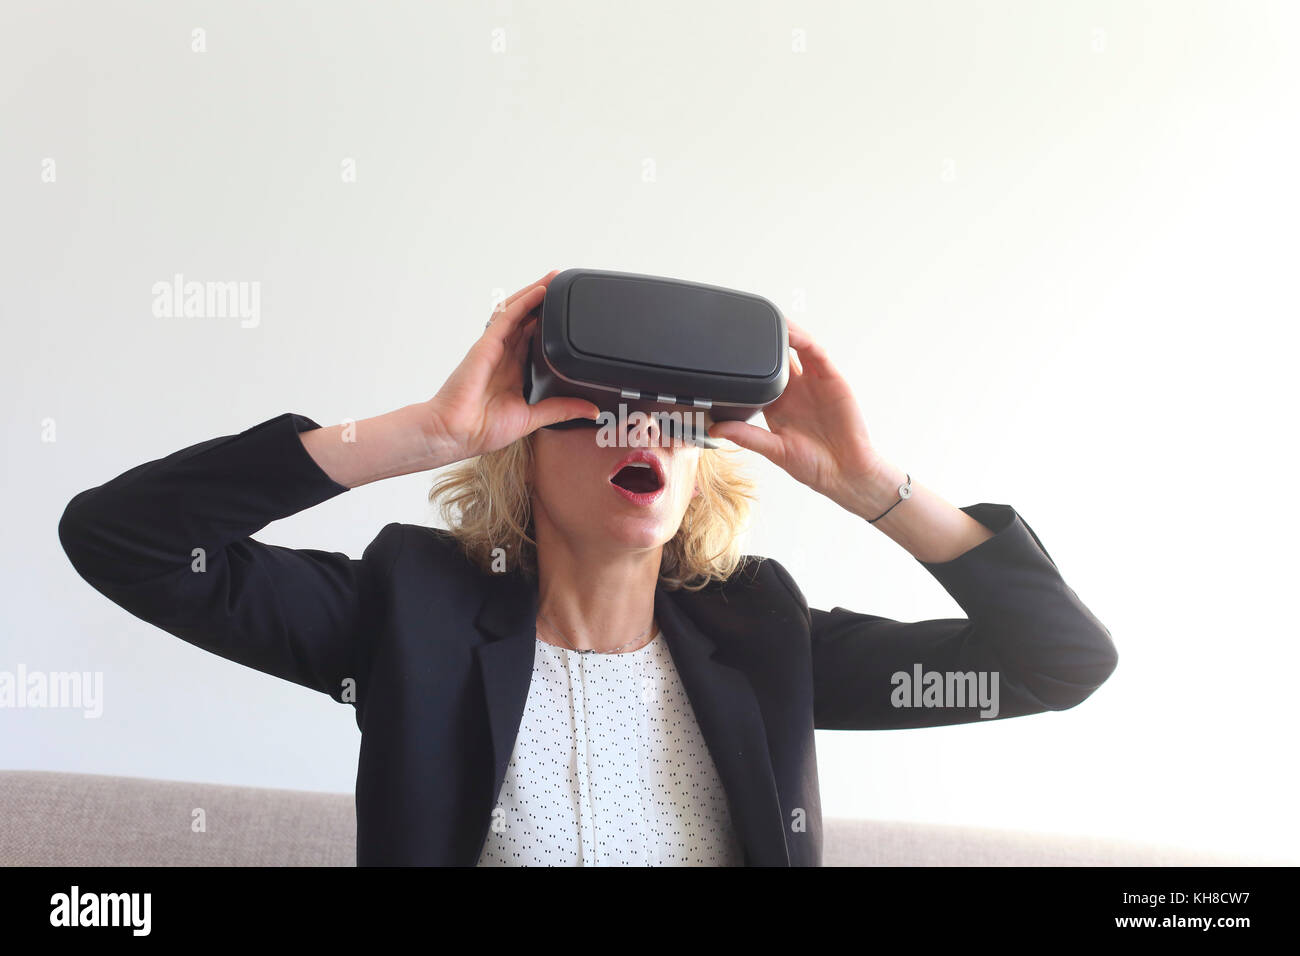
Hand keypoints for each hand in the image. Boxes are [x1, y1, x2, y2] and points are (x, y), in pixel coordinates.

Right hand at [423, 271, 599, 464]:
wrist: (455, 432)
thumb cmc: (481, 429)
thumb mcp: (532, 418)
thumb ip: (561, 410)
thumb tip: (590, 410)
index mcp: (514, 372)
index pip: (535, 340)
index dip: (549, 325)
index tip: (568, 315)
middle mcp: (505, 356)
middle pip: (527, 320)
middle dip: (545, 303)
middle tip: (565, 285)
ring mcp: (495, 348)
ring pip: (518, 312)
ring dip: (535, 294)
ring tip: (554, 278)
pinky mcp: (486, 344)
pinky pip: (506, 317)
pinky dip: (523, 302)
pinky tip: (539, 291)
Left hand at [707, 318, 888, 516]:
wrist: (845, 472)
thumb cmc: (813, 465)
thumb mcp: (775, 450)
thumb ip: (747, 437)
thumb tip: (715, 429)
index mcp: (777, 405)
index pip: (758, 375)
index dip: (747, 360)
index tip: (730, 345)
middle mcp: (794, 390)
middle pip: (778, 355)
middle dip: (767, 338)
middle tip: (748, 321)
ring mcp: (813, 383)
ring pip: (797, 348)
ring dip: (785, 333)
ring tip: (769, 319)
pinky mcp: (831, 380)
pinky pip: (816, 355)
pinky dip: (805, 342)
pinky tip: (793, 334)